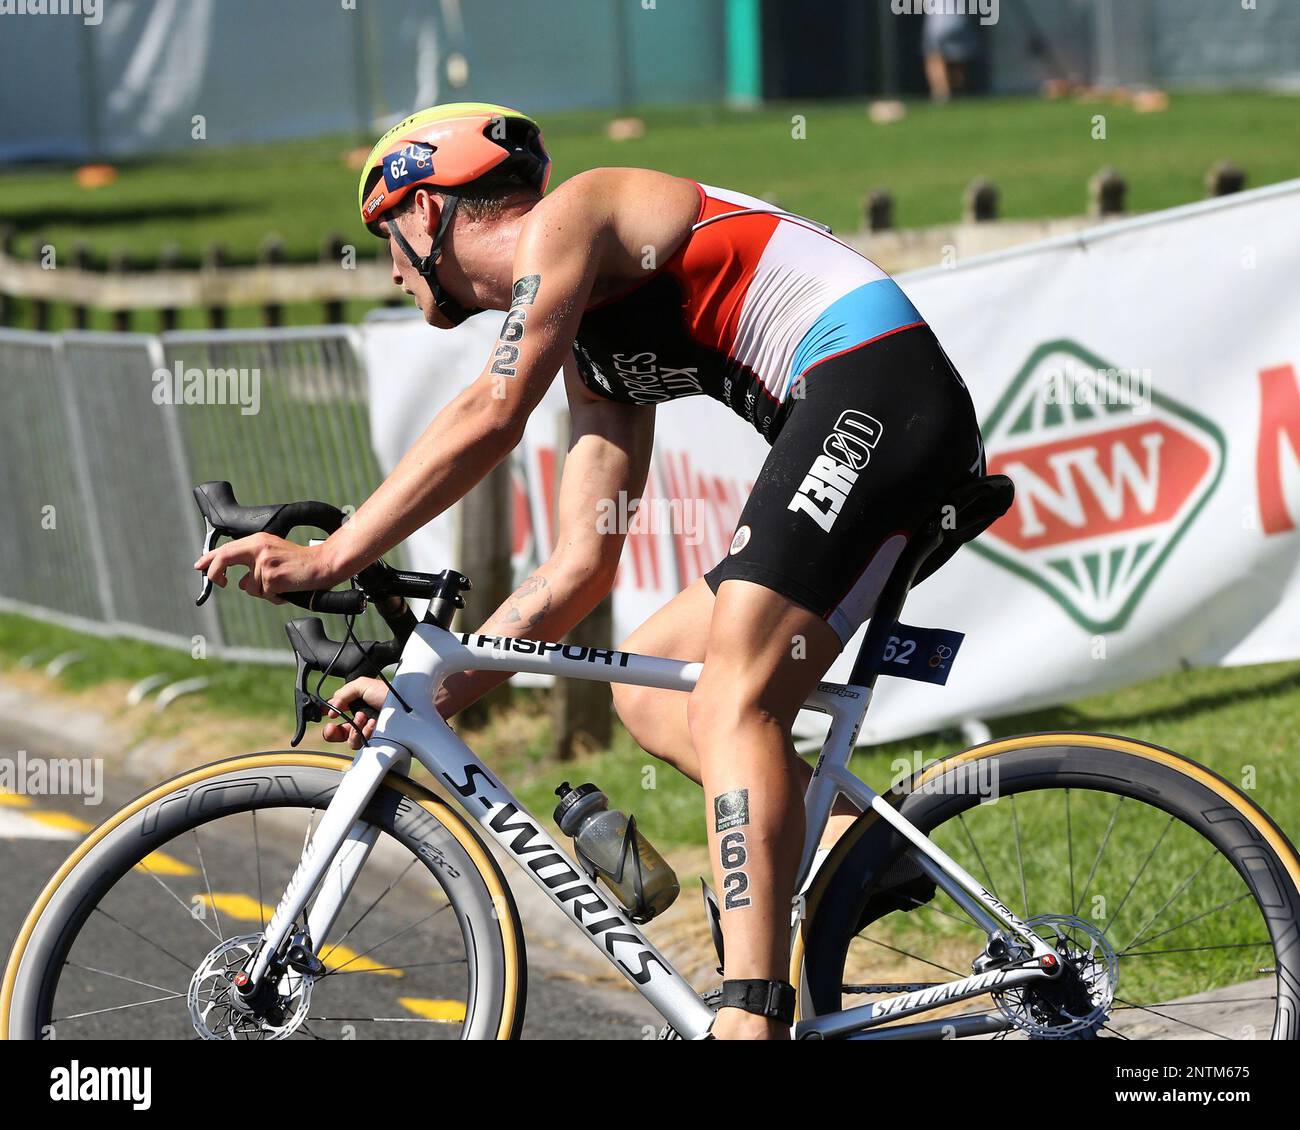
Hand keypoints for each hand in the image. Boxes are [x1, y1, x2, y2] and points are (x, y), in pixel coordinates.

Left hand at [194, 533, 343, 602]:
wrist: (323, 564)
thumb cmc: (302, 563)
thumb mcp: (274, 558)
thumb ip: (254, 567)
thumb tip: (241, 583)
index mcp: (259, 541)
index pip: (227, 548)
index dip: (210, 557)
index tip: (199, 565)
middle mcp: (259, 548)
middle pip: (225, 558)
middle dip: (215, 572)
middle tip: (219, 583)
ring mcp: (264, 563)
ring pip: (251, 587)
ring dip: (265, 592)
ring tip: (282, 585)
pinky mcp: (271, 577)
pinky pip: (265, 595)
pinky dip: (276, 597)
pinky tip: (287, 589)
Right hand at [322, 677, 388, 748]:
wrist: (408, 705)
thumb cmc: (390, 693)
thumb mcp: (363, 685)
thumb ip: (343, 692)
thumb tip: (331, 706)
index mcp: (357, 706)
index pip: (338, 714)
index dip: (330, 716)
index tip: (326, 715)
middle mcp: (363, 720)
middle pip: (340, 734)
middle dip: (332, 732)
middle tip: (331, 727)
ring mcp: (370, 733)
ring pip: (350, 740)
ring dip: (353, 729)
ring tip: (363, 718)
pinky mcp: (376, 742)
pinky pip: (362, 745)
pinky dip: (364, 733)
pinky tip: (372, 725)